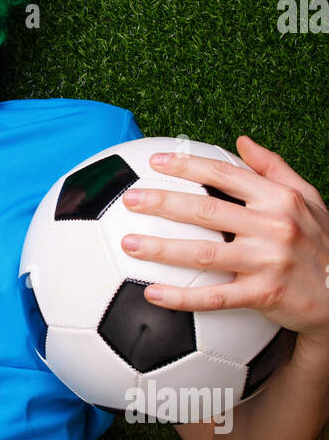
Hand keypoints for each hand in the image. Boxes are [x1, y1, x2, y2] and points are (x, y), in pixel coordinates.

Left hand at [118, 135, 328, 348]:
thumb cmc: (321, 243)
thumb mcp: (308, 200)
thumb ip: (274, 168)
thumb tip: (242, 141)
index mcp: (280, 199)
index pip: (225, 175)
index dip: (188, 166)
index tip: (156, 162)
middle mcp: (274, 227)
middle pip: (207, 210)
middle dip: (163, 203)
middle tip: (130, 200)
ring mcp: (268, 262)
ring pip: (205, 254)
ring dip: (162, 249)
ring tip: (129, 244)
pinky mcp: (264, 295)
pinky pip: (215, 298)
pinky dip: (182, 298)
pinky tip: (153, 294)